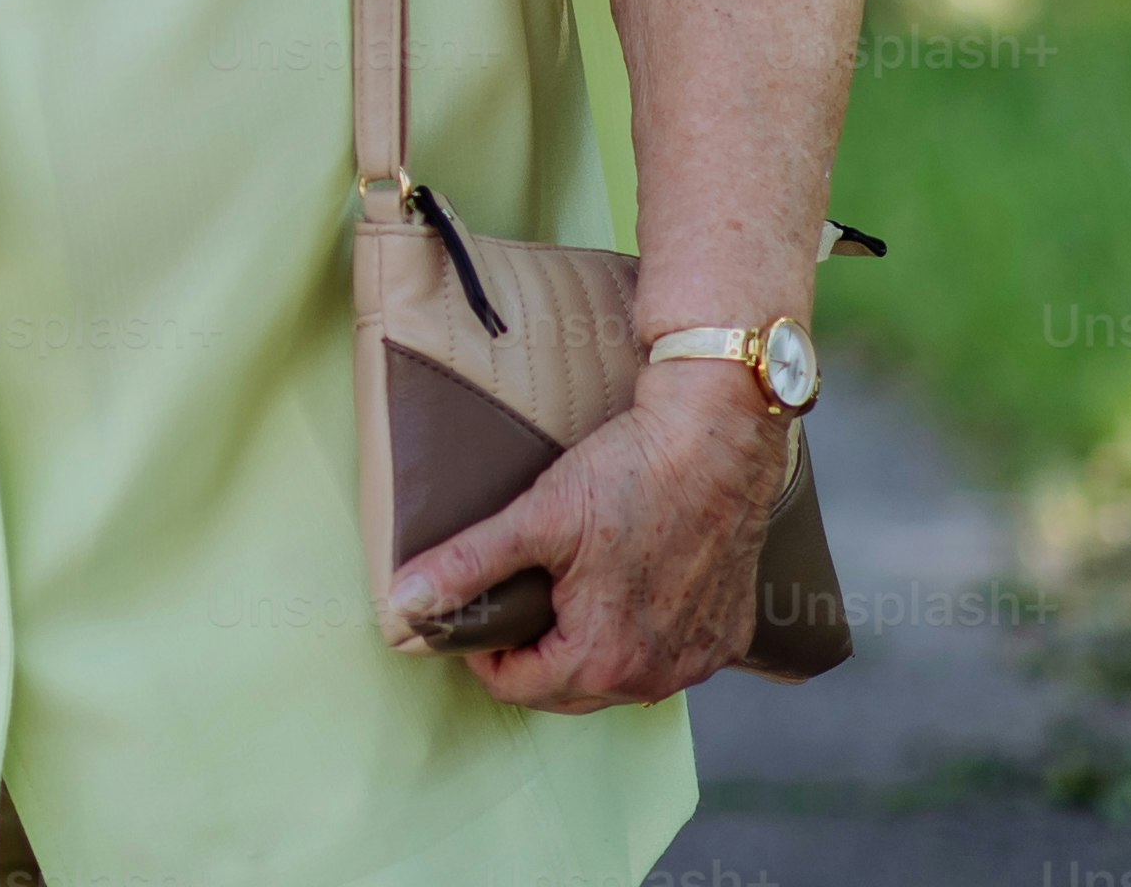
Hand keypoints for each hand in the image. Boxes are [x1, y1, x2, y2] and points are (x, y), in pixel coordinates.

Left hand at [383, 369, 788, 707]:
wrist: (719, 440)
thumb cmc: (631, 475)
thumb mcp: (537, 519)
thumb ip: (466, 568)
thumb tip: (403, 605)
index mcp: (603, 660)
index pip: (516, 688)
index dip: (483, 651)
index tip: (480, 608)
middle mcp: (657, 678)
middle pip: (567, 689)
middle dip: (532, 654)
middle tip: (518, 596)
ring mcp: (698, 661)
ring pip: (620, 677)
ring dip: (586, 648)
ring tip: (566, 591)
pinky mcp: (727, 637)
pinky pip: (669, 656)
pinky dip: (640, 636)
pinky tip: (625, 592)